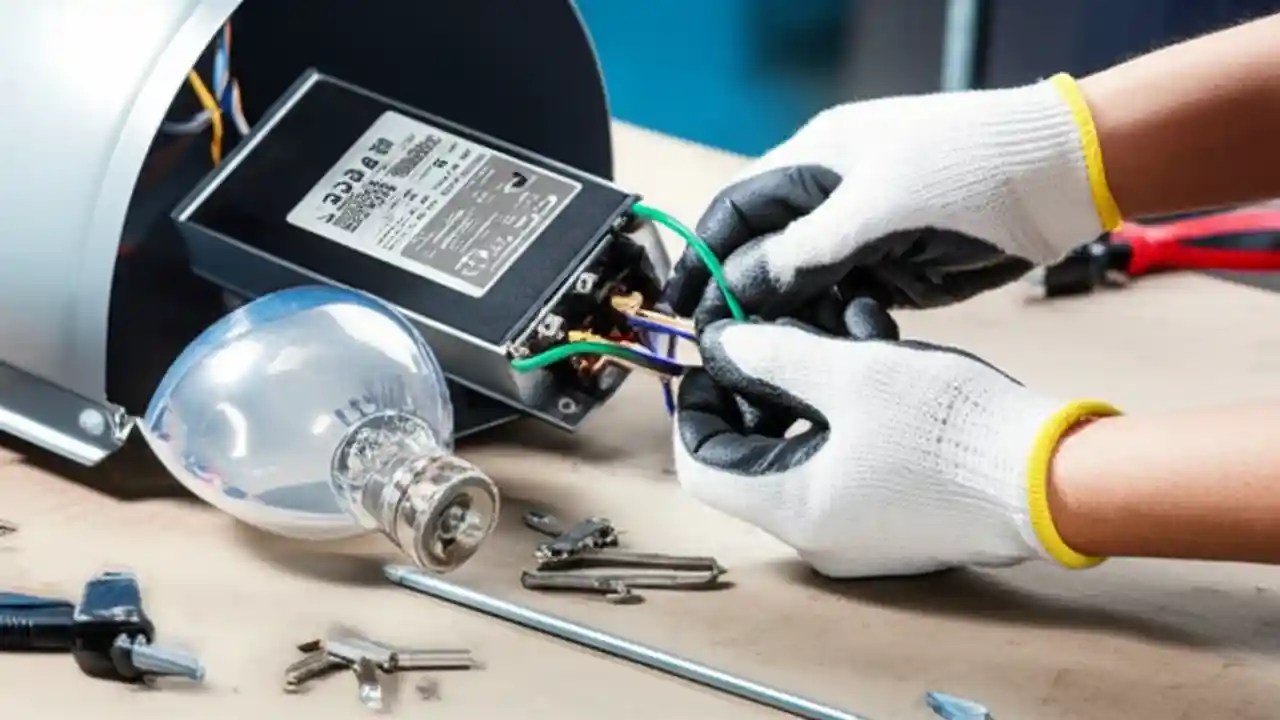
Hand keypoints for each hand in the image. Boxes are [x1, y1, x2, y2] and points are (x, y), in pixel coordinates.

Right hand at [664, 74, 1120, 326]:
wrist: (1061, 177)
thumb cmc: (968, 167)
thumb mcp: (877, 208)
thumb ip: (805, 250)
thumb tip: (741, 286)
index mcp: (814, 163)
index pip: (734, 212)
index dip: (700, 257)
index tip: (679, 307)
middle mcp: (830, 200)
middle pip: (764, 255)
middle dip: (745, 301)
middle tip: (729, 351)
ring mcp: (862, 234)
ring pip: (803, 287)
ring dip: (795, 320)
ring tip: (790, 357)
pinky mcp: (894, 267)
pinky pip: (845, 303)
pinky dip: (838, 326)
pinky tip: (846, 344)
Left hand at [673, 303, 1113, 577]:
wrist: (1052, 477)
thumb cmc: (952, 430)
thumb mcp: (850, 373)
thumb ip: (773, 354)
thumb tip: (720, 343)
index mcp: (793, 507)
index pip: (702, 465)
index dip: (694, 407)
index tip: (711, 358)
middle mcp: (816, 533)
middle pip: (749, 457)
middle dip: (753, 388)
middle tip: (767, 332)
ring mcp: (857, 531)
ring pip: (799, 451)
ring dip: (801, 389)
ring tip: (825, 328)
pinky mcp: (894, 518)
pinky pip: (842, 462)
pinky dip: (841, 412)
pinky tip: (866, 353)